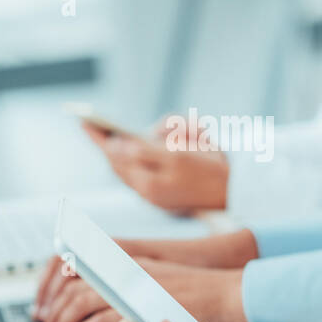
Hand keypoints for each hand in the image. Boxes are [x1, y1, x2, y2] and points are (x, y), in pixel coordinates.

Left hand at [37, 257, 247, 321]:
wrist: (226, 293)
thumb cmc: (196, 293)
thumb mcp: (154, 281)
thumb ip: (126, 288)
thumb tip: (99, 306)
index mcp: (124, 257)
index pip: (73, 261)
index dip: (50, 282)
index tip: (42, 302)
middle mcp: (123, 267)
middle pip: (71, 284)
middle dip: (51, 306)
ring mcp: (131, 286)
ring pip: (79, 302)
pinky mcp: (140, 308)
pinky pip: (97, 321)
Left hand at [82, 123, 228, 211]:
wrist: (236, 192)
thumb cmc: (210, 167)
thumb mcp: (180, 151)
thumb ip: (147, 150)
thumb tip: (120, 146)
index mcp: (152, 182)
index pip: (117, 156)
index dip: (100, 139)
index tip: (85, 121)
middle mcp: (149, 193)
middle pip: (118, 166)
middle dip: (105, 146)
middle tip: (91, 127)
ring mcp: (154, 198)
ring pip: (126, 173)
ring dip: (115, 156)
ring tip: (104, 139)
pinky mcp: (161, 199)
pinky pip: (137, 179)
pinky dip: (128, 165)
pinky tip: (125, 155)